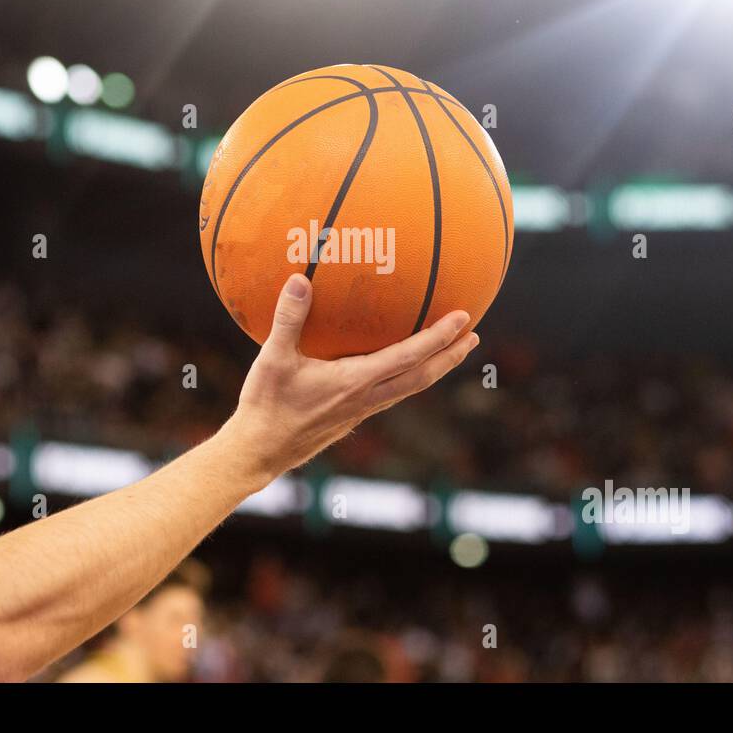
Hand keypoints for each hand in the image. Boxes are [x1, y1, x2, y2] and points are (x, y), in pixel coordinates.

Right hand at [230, 273, 478, 475]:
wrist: (258, 453)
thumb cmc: (265, 406)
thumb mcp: (272, 359)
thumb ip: (288, 318)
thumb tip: (300, 279)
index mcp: (354, 382)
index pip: (408, 357)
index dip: (439, 338)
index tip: (463, 319)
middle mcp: (365, 399)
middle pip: (422, 378)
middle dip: (450, 356)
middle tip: (473, 336)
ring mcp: (361, 411)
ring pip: (410, 388)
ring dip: (435, 368)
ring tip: (451, 350)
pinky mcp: (351, 417)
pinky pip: (391, 393)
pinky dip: (409, 376)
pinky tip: (401, 367)